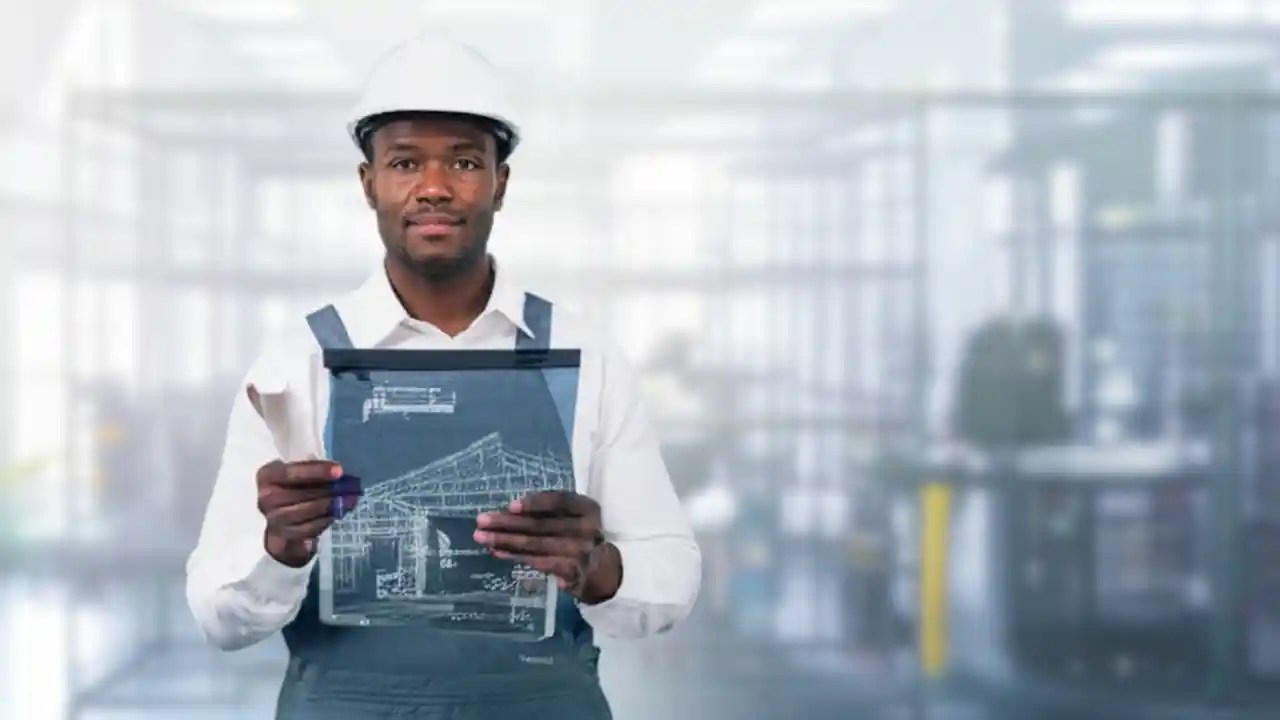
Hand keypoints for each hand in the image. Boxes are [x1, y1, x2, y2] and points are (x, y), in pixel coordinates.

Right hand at [256, 460, 358, 566]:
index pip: (291, 472)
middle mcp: (266, 497)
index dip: (317, 471)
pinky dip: (327, 518)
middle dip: (330, 489)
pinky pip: (311, 527)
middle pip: (302, 493)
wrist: (279, 518)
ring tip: (350, 499)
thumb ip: (312, 471)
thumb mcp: (296, 474)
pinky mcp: (285, 534)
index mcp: (267, 476)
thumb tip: (340, 473)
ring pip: (308, 510)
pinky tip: (339, 511)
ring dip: (332, 504)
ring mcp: (274, 518)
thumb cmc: (292, 487)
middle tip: (351, 486)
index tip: (340, 471)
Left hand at [473, 491, 621, 603]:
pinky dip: (515, 556)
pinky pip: (538, 562)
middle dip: (508, 522)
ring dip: (505, 540)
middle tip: (481, 521)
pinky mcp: (573, 571)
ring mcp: (581, 551)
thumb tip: (508, 512)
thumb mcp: (575, 519)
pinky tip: (498, 552)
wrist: (609, 573)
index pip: (560, 500)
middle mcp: (588, 528)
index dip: (535, 502)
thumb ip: (549, 515)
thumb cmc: (584, 538)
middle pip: (542, 523)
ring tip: (481, 537)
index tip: (510, 505)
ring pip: (536, 544)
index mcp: (588, 508)